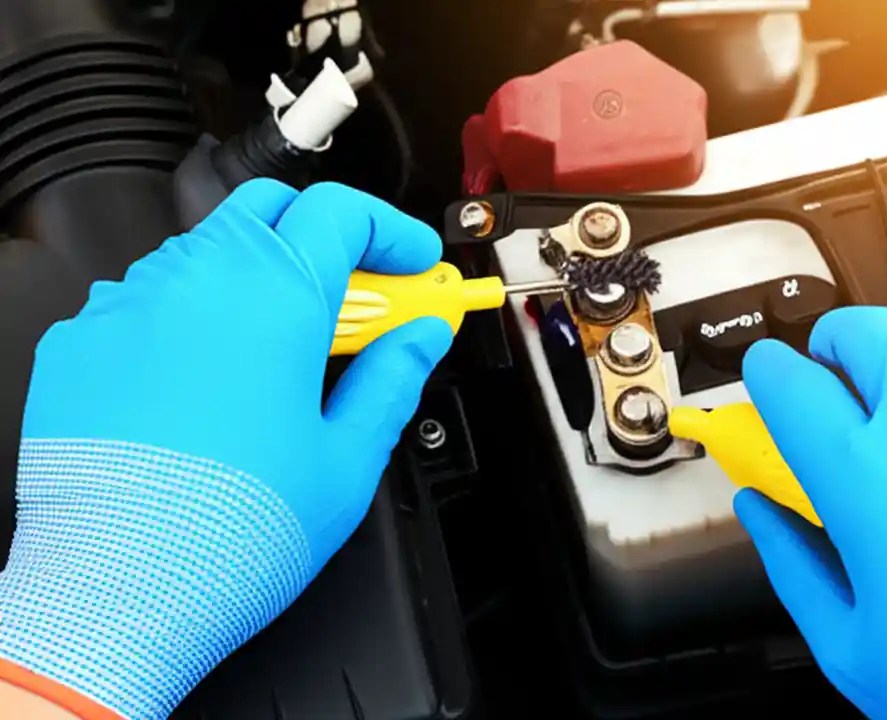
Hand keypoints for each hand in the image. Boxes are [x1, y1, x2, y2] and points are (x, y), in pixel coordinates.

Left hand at [0, 180, 452, 718]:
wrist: (118, 588)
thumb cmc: (230, 531)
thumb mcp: (347, 456)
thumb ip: (393, 377)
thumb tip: (423, 336)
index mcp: (274, 297)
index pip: (341, 213)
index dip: (390, 231)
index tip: (412, 263)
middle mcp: (195, 281)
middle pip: (272, 210)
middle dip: (324, 236)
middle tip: (357, 296)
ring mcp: (128, 304)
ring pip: (208, 250)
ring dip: (260, 276)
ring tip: (286, 350)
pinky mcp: (82, 340)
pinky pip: (148, 298)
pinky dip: (194, 315)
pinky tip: (211, 380)